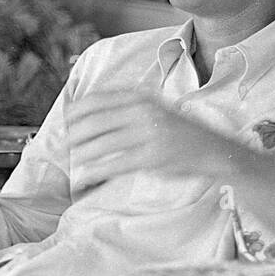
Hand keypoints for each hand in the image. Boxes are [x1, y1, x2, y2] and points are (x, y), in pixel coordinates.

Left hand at [67, 89, 235, 196]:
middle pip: (92, 122)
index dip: (73, 113)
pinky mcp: (150, 157)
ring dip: (80, 156)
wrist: (212, 149)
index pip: (94, 100)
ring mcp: (147, 134)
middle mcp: (142, 111)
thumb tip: (87, 114)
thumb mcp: (152, 108)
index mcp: (139, 97)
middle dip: (72, 137)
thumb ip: (124, 108)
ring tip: (72, 163)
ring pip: (99, 145)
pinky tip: (85, 177)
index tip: (64, 124)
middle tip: (62, 147)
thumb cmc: (178, 132)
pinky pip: (112, 165)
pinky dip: (94, 172)